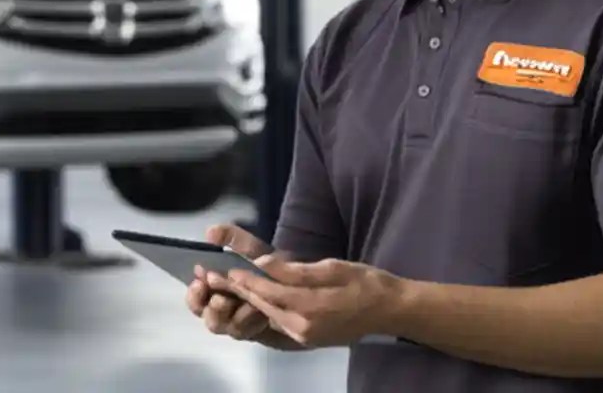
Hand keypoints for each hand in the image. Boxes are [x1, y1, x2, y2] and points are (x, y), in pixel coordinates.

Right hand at [185, 224, 271, 340]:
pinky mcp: (257, 333)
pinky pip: (250, 332)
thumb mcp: (252, 248)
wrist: (300, 284)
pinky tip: (263, 310)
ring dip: (236, 316)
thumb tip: (210, 232)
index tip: (201, 284)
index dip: (195, 295)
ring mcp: (241, 323)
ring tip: (248, 302)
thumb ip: (232, 238)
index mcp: (214, 290)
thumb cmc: (268, 265)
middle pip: (209, 318)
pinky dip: (254, 320)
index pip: (195, 298)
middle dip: (214, 309)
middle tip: (222, 298)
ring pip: (230, 328)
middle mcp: (224, 310)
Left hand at [215, 257, 404, 348]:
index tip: (219, 268)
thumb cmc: (366, 282)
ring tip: (225, 284)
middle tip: (211, 276)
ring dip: (246, 299)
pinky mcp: (307, 339)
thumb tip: (264, 264)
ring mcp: (304, 336)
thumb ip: (295, 270)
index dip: (241, 279)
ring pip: (268, 314)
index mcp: (310, 307)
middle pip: (261, 305)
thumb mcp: (333, 267)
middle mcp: (303, 326)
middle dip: (236, 290)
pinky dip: (263, 308)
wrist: (391, 311)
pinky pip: (279, 321)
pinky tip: (252, 297)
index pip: (265, 291)